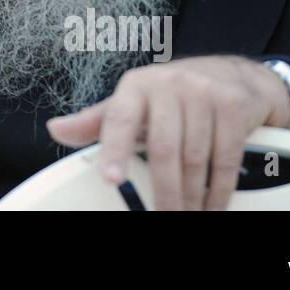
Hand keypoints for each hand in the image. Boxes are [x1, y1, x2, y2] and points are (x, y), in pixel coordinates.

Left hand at [46, 55, 289, 210]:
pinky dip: (219, 189)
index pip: (120, 119)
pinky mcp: (233, 105)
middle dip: (164, 192)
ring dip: (192, 196)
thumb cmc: (173, 93)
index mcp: (136, 85)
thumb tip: (56, 129)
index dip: (114, 150)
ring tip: (188, 214)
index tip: (111, 178)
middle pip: (163, 149)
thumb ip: (97, 121)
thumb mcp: (133, 101)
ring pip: (195, 158)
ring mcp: (203, 92)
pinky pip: (225, 157)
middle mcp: (169, 84)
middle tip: (164, 216)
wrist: (232, 74)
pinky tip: (212, 205)